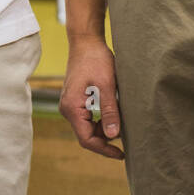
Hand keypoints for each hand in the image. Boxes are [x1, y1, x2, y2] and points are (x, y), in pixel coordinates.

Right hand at [60, 34, 123, 160]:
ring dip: (103, 129)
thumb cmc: (96, 59)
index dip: (104, 150)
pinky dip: (99, 120)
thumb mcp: (107, 84)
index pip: (87, 140)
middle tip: (126, 140)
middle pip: (86, 135)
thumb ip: (109, 110)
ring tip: (121, 124)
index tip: (121, 154)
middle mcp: (67, 109)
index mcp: (72, 108)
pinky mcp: (75, 99)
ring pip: (87, 127)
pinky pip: (86, 117)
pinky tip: (113, 114)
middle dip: (105, 140)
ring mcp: (69, 104)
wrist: (85, 41)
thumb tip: (114, 136)